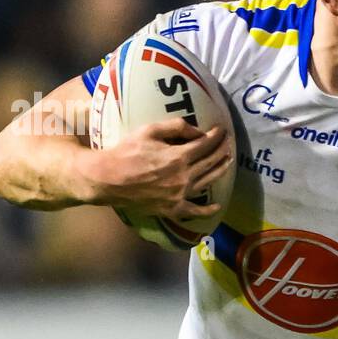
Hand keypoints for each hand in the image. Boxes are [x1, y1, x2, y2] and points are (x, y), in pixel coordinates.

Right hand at [95, 118, 232, 219]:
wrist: (108, 179)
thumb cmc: (126, 152)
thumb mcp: (149, 131)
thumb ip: (176, 127)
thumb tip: (199, 132)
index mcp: (179, 157)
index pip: (205, 145)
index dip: (216, 136)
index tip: (222, 131)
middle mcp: (184, 177)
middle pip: (210, 162)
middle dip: (222, 151)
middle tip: (229, 144)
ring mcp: (180, 194)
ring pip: (207, 182)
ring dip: (221, 171)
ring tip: (228, 162)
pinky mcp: (172, 208)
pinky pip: (194, 211)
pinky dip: (207, 209)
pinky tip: (218, 206)